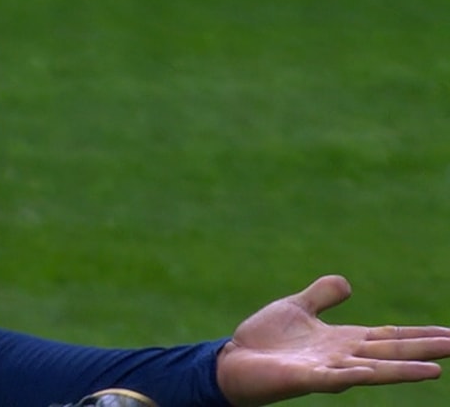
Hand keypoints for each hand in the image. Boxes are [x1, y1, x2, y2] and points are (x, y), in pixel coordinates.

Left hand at [216, 274, 449, 405]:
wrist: (232, 361)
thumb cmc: (264, 340)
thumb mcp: (296, 308)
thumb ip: (322, 297)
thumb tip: (347, 282)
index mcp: (344, 340)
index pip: (390, 337)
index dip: (420, 335)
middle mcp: (343, 357)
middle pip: (391, 352)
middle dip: (424, 350)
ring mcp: (326, 370)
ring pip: (372, 369)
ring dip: (402, 370)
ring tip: (435, 369)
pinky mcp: (304, 379)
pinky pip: (332, 378)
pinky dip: (352, 375)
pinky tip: (369, 371)